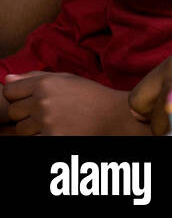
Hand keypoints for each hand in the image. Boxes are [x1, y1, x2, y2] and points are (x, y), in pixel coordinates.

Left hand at [2, 71, 149, 134]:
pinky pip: (33, 140)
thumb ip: (35, 77)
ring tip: (55, 122)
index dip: (17, 95)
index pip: (9, 91)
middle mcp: (43, 102)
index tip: (30, 98)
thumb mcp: (67, 79)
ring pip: (21, 130)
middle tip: (47, 112)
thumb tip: (7, 79)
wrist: (115, 116)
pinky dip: (43, 136)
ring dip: (33, 128)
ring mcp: (46, 122)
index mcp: (45, 83)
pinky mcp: (51, 139)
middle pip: (13, 112)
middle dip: (26, 113)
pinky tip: (59, 130)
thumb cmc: (91, 96)